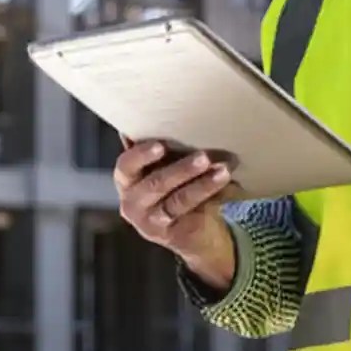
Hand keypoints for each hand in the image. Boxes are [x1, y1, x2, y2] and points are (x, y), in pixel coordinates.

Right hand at [113, 137, 237, 290]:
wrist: (196, 231)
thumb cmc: (179, 187)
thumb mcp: (169, 165)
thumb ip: (161, 147)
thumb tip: (159, 115)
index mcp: (127, 180)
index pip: (126, 166)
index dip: (140, 155)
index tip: (160, 145)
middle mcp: (131, 202)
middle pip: (153, 184)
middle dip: (180, 169)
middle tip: (203, 156)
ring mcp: (148, 222)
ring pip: (175, 200)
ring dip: (201, 183)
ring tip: (222, 169)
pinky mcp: (167, 234)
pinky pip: (189, 213)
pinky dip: (207, 195)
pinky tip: (224, 183)